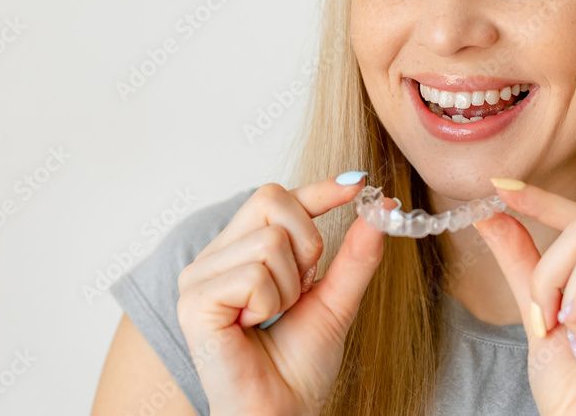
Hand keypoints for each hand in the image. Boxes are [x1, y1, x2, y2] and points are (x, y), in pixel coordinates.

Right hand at [176, 174, 394, 415]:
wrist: (282, 412)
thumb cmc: (298, 365)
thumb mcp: (336, 299)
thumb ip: (355, 254)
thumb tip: (381, 203)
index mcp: (240, 251)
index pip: (276, 198)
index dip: (318, 188)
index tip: (357, 183)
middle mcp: (214, 257)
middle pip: (271, 200)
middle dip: (306, 244)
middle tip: (299, 289)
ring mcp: (198, 277)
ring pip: (269, 241)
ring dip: (289, 285)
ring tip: (274, 315)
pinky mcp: (194, 301)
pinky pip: (254, 274)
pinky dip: (270, 302)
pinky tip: (253, 326)